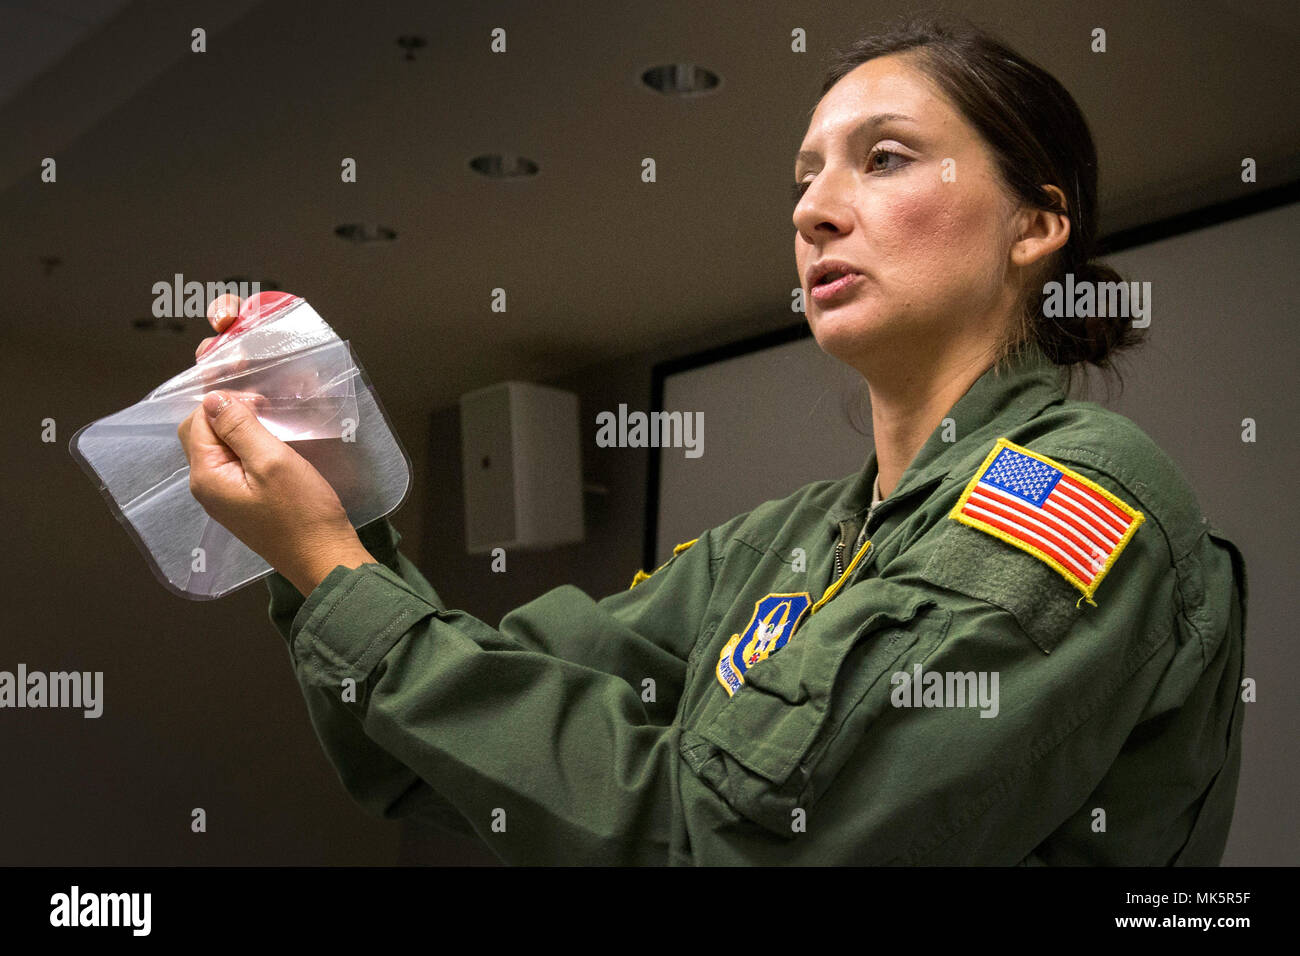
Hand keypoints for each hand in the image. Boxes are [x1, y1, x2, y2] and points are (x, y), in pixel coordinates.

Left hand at [178, 295, 373, 595]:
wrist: (325, 559)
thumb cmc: (303, 513)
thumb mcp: (272, 461)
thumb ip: (239, 427)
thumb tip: (213, 399)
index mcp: (206, 475)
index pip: (196, 420)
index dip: (224, 402)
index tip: (260, 399)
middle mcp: (207, 487)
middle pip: (202, 433)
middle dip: (228, 412)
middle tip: (266, 406)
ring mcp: (225, 497)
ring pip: (220, 448)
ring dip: (242, 428)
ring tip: (273, 422)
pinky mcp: (244, 503)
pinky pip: (235, 464)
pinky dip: (250, 447)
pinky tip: (274, 445)